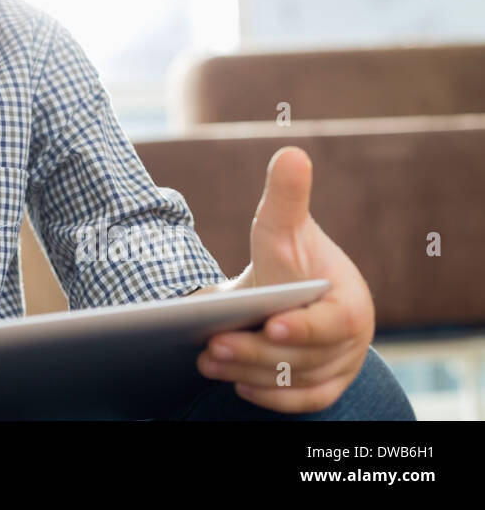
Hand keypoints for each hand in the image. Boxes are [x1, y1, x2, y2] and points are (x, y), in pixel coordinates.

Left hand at [196, 146, 374, 412]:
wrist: (292, 292)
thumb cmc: (290, 259)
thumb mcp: (282, 228)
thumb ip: (286, 198)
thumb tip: (290, 153)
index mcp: (350, 302)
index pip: (333, 322)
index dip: (305, 327)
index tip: (273, 324)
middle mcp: (350, 341)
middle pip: (304, 358)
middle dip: (257, 353)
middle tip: (213, 344)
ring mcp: (337, 369)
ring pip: (294, 382)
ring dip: (250, 373)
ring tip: (207, 359)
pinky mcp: (319, 389)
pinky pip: (298, 404)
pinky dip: (269, 398)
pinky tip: (234, 385)